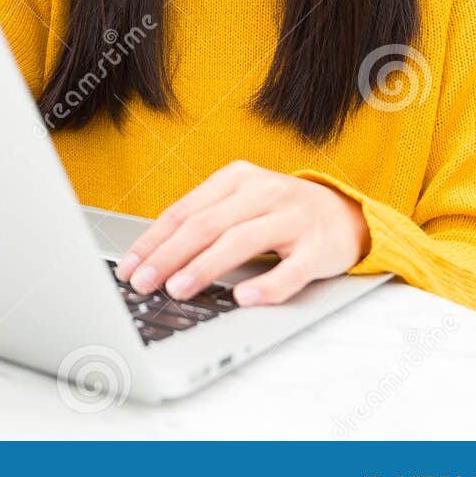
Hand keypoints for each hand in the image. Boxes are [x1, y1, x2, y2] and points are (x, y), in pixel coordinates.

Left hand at [114, 160, 369, 306]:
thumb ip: (205, 222)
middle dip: (168, 256)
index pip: (184, 211)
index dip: (153, 241)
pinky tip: (243, 298)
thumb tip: (153, 258)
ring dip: (204, 268)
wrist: (347, 216)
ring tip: (177, 290)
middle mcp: (264, 191)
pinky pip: (290, 269)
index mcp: (237, 178)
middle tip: (143, 282)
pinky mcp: (319, 247)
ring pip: (240, 241)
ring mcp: (293, 217)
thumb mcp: (241, 204)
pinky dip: (266, 284)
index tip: (128, 267)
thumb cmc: (280, 213)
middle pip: (206, 225)